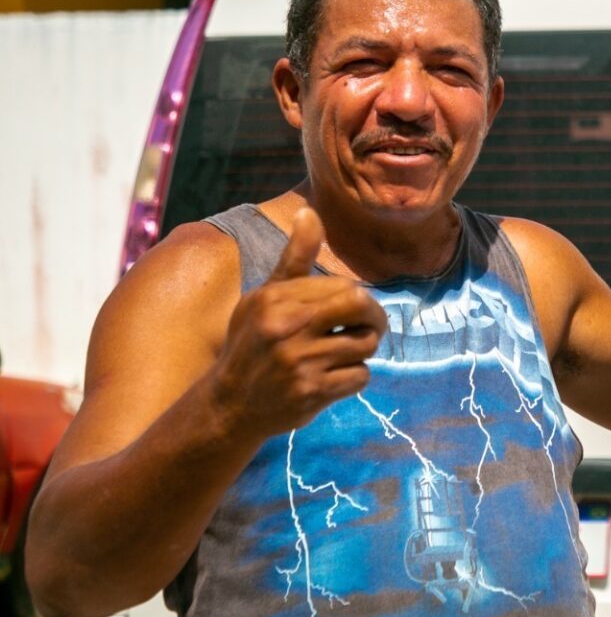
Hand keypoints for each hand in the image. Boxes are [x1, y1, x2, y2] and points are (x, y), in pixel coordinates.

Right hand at [209, 208, 386, 438]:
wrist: (229, 405)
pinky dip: (355, 377)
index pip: (344, 286)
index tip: (350, 311)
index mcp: (276, 299)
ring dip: (363, 350)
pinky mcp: (312, 392)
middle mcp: (286, 326)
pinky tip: (334, 378)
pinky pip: (361, 376)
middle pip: (360, 304)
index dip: (357, 298)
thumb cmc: (253, 343)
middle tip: (370, 326)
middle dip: (375, 316)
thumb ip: (294, 258)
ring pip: (365, 344)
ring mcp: (299, 361)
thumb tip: (309, 210)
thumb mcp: (265, 297)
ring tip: (345, 354)